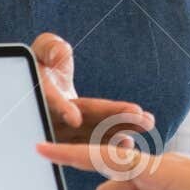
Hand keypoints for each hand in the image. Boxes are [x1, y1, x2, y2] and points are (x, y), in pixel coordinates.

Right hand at [31, 32, 155, 146]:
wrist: (47, 81)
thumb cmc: (46, 60)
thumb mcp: (44, 48)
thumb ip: (50, 47)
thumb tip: (60, 52)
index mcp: (41, 94)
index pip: (50, 100)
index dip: (62, 108)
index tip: (74, 118)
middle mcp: (51, 117)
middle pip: (81, 121)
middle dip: (110, 120)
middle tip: (137, 117)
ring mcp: (67, 132)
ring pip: (93, 134)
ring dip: (120, 130)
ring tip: (147, 123)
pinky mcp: (80, 138)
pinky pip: (97, 141)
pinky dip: (114, 141)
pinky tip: (133, 140)